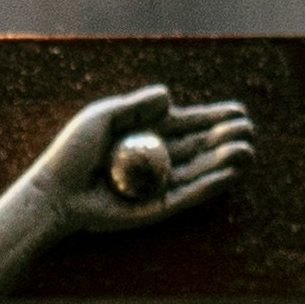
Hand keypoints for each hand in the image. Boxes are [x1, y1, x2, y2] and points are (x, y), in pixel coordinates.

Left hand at [30, 83, 251, 234]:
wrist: (57, 193)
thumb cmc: (72, 153)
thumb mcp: (102, 118)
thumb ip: (135, 106)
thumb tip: (169, 95)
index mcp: (150, 133)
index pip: (190, 124)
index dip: (215, 118)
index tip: (238, 111)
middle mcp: (160, 159)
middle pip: (201, 147)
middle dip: (226, 138)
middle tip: (247, 130)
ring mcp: (161, 184)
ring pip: (200, 172)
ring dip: (225, 162)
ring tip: (246, 150)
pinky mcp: (157, 207)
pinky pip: (188, 196)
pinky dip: (208, 185)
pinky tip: (228, 174)